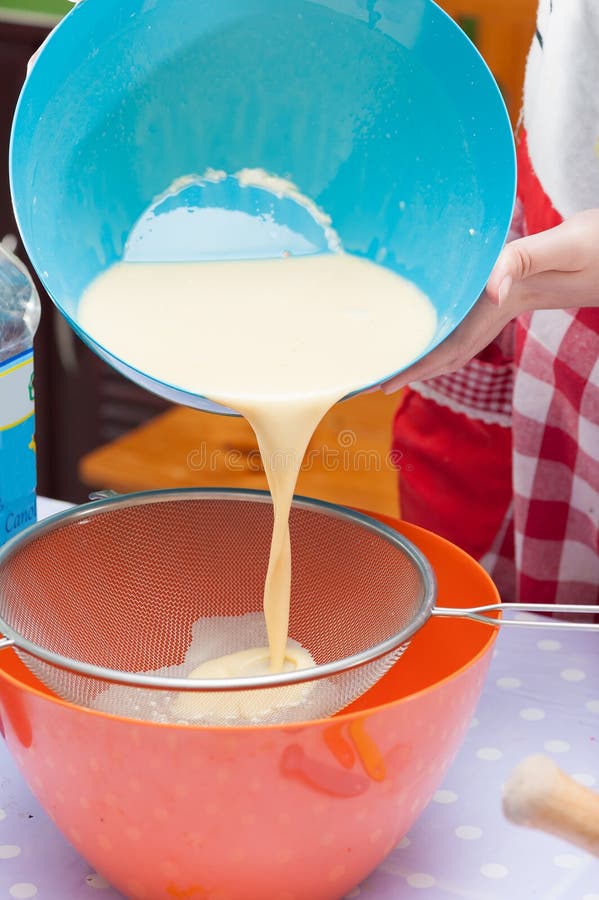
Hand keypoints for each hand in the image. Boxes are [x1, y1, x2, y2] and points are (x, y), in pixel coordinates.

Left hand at [382, 208, 598, 392]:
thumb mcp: (565, 246)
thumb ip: (525, 260)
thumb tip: (491, 290)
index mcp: (503, 302)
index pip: (452, 343)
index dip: (419, 364)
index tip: (385, 382)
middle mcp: (499, 306)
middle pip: (449, 349)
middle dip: (413, 368)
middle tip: (374, 384)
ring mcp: (505, 300)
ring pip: (458, 336)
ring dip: (426, 352)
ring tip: (394, 364)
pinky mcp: (511, 288)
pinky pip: (469, 317)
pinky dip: (445, 328)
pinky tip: (432, 327)